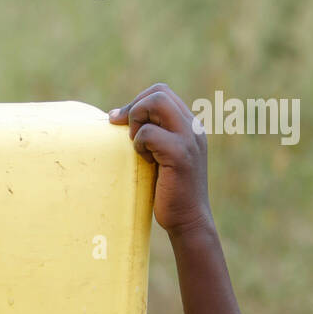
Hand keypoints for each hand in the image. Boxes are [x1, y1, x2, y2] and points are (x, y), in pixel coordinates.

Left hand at [108, 84, 212, 238]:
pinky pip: (150, 133)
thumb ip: (154, 138)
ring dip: (137, 121)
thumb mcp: (163, 159)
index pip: (161, 93)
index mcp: (190, 125)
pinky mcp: (180, 155)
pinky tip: (144, 161)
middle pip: (159, 92)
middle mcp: (193, 127)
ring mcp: (189, 139)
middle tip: (124, 132)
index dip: (137, 102)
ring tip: (137, 146)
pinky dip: (139, 143)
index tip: (119, 122)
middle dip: (135, 108)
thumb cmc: (170, 194)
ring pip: (156, 103)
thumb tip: (120, 119)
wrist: (188, 221)